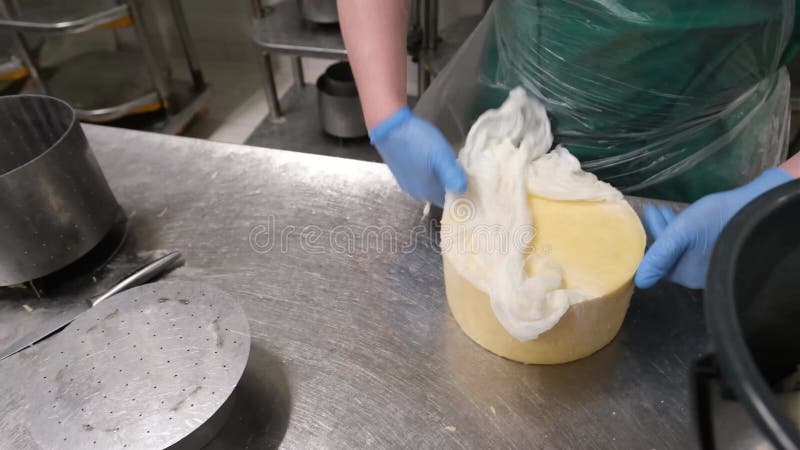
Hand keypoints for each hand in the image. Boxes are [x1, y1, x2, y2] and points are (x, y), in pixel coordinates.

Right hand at [369, 107, 466, 206]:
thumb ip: (452, 175)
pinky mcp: (401, 172)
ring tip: (449, 165)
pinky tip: (432, 161)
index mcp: (427, 191)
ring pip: (430, 186)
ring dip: (440, 179)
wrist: (389, 126)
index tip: (472, 183)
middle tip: (463, 172)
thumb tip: (464, 191)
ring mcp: (406, 182)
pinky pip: (421, 178)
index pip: (449, 202)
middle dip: (451, 186)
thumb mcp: (441, 155)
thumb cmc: (417, 141)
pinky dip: (430, 174)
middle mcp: (416, 192)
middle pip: (439, 194)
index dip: (461, 194)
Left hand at [635, 168, 792, 288]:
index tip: (645, 220)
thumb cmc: (717, 221)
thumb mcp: (682, 233)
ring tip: (664, 209)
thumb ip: (660, 255)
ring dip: (671, 228)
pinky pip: (696, 246)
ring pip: (682, 248)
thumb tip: (640, 281)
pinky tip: (686, 218)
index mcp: (687, 274)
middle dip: (660, 232)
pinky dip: (686, 232)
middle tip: (654, 210)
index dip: (649, 241)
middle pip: (669, 255)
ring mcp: (711, 267)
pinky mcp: (721, 255)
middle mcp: (698, 276)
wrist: (759, 210)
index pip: (657, 262)